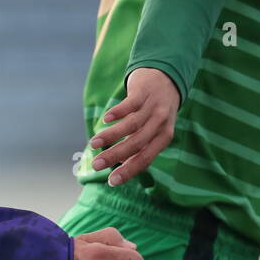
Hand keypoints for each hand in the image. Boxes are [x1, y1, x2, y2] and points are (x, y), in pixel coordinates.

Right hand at [89, 67, 179, 186]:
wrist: (166, 77)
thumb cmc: (155, 110)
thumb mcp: (155, 129)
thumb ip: (141, 146)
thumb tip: (120, 167)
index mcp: (164, 137)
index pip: (146, 158)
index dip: (128, 171)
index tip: (111, 181)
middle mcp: (160, 123)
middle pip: (137, 144)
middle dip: (115, 156)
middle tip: (96, 165)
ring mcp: (153, 107)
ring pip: (131, 126)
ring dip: (111, 136)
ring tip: (93, 144)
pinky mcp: (143, 92)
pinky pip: (130, 105)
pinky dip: (117, 113)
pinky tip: (105, 120)